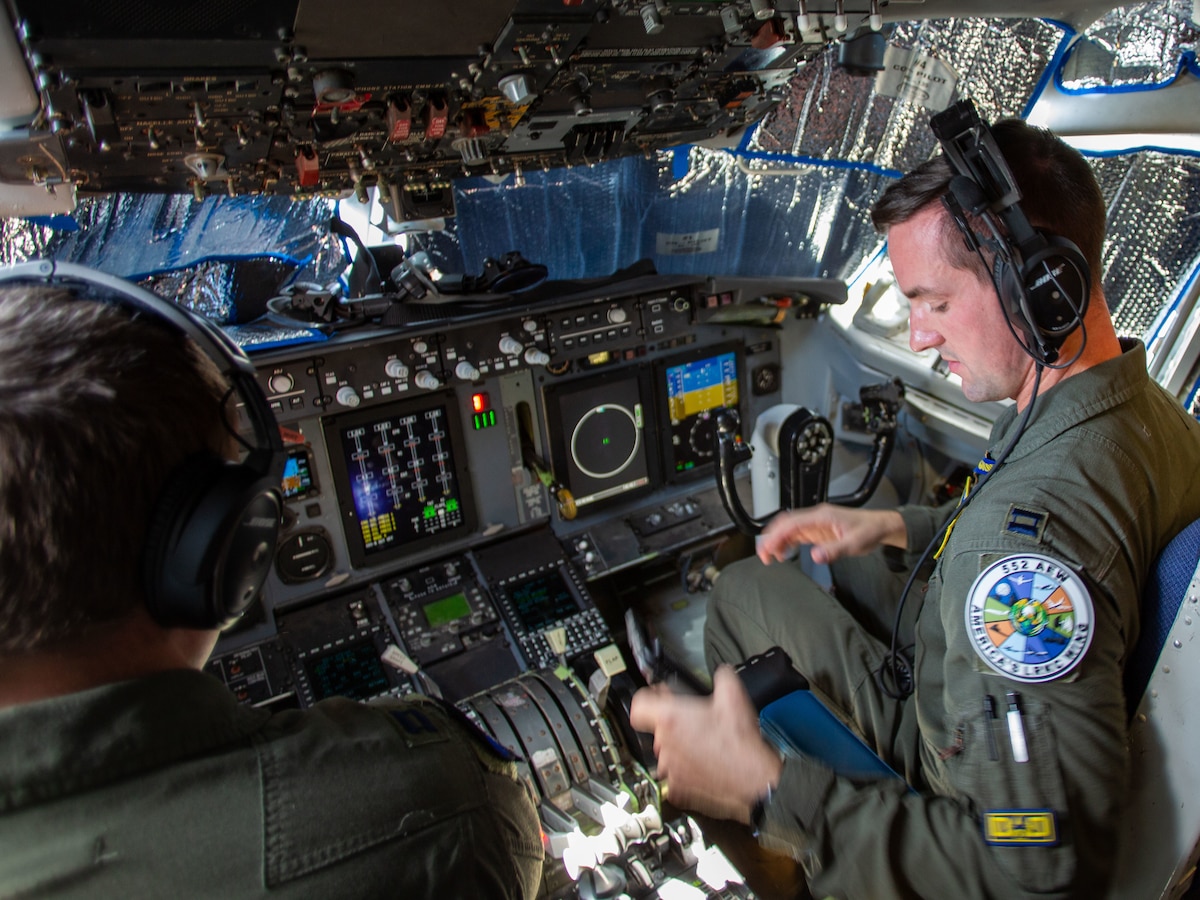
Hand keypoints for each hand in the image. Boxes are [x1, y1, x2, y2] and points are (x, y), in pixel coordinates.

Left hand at [629, 666, 782, 823]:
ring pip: (666, 751)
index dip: (649, 698)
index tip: (659, 699)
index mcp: (670, 718)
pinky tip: (704, 761)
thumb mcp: (733, 695)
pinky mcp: (678, 787)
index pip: (638, 704)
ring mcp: (670, 767)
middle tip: (693, 719)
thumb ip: (721, 676)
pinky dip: (686, 768)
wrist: (752, 778)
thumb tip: (721, 673)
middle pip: (657, 727)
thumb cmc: (740, 742)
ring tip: (702, 741)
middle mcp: (665, 743)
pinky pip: (674, 774)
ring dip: (679, 746)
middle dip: (672, 722)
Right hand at [757, 503, 906, 564]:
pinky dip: (787, 543)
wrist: (880, 526)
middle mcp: (815, 518)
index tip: (767, 548)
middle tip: (763, 555)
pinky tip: (784, 553)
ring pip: (789, 529)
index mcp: (820, 517)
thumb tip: (815, 556)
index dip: (776, 535)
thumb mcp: (854, 544)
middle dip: (771, 538)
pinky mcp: (817, 531)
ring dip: (777, 541)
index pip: (791, 523)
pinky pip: (797, 535)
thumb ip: (834, 550)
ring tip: (770, 557)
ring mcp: (815, 524)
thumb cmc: (868, 531)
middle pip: (785, 524)